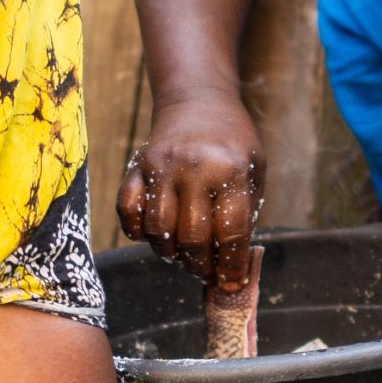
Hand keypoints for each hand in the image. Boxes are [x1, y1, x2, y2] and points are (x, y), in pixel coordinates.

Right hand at [116, 93, 265, 289]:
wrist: (198, 99)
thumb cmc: (232, 141)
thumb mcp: (254, 169)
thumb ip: (245, 213)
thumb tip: (232, 266)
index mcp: (230, 170)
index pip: (231, 231)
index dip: (231, 265)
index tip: (230, 282)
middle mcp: (194, 168)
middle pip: (192, 237)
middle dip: (199, 265)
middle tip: (204, 269)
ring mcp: (161, 167)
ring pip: (158, 229)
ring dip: (169, 252)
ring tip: (180, 252)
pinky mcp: (137, 166)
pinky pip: (127, 210)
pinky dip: (136, 231)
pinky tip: (152, 233)